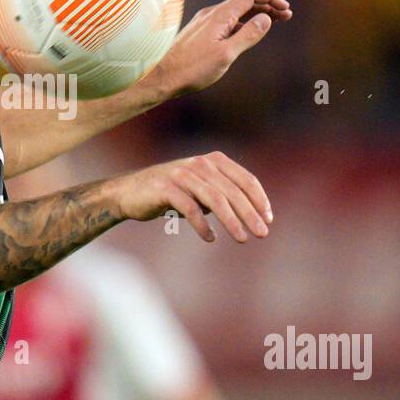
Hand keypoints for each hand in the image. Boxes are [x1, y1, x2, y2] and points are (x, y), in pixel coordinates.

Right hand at [107, 151, 272, 242]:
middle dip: (250, 214)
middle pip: (233, 191)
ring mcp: (181, 174)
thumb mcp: (201, 190)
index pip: (245, 180)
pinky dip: (202, 224)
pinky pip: (189, 208)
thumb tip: (253, 214)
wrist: (130, 192)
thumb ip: (223, 195)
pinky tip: (210, 238)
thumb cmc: (171, 193)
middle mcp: (199, 163)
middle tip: (262, 234)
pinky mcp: (165, 187)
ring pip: (214, 199)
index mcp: (213, 161)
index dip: (259, 200)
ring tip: (242, 238)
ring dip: (232, 220)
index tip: (268, 220)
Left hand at [144, 0, 291, 99]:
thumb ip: (248, 35)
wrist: (160, 76)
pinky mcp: (200, 32)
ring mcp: (205, 22)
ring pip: (236, 11)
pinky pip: (227, 20)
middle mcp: (211, 14)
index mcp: (220, 15)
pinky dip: (243, 22)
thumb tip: (267, 18)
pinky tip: (249, 32)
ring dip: (256, 14)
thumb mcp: (226, 54)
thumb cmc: (191, 69)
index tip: (286, 9)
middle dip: (268, 5)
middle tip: (287, 15)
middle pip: (245, 1)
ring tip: (274, 22)